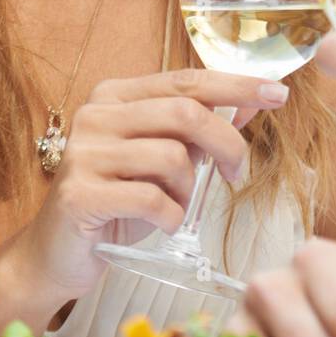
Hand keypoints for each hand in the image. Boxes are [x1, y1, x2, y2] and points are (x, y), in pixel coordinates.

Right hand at [14, 68, 289, 299]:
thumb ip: (198, 130)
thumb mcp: (161, 160)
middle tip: (237, 174)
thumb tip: (251, 102)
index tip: (278, 94)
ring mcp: (84, 153)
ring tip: (175, 207)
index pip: (187, 81)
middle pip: (185, 113)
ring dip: (189, 190)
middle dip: (226, 144)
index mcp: (115, 96)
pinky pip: (152, 199)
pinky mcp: (79, 194)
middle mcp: (96, 115)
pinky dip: (171, 217)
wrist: (57, 256)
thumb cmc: (117, 205)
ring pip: (173, 158)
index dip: (236, 86)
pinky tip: (162, 225)